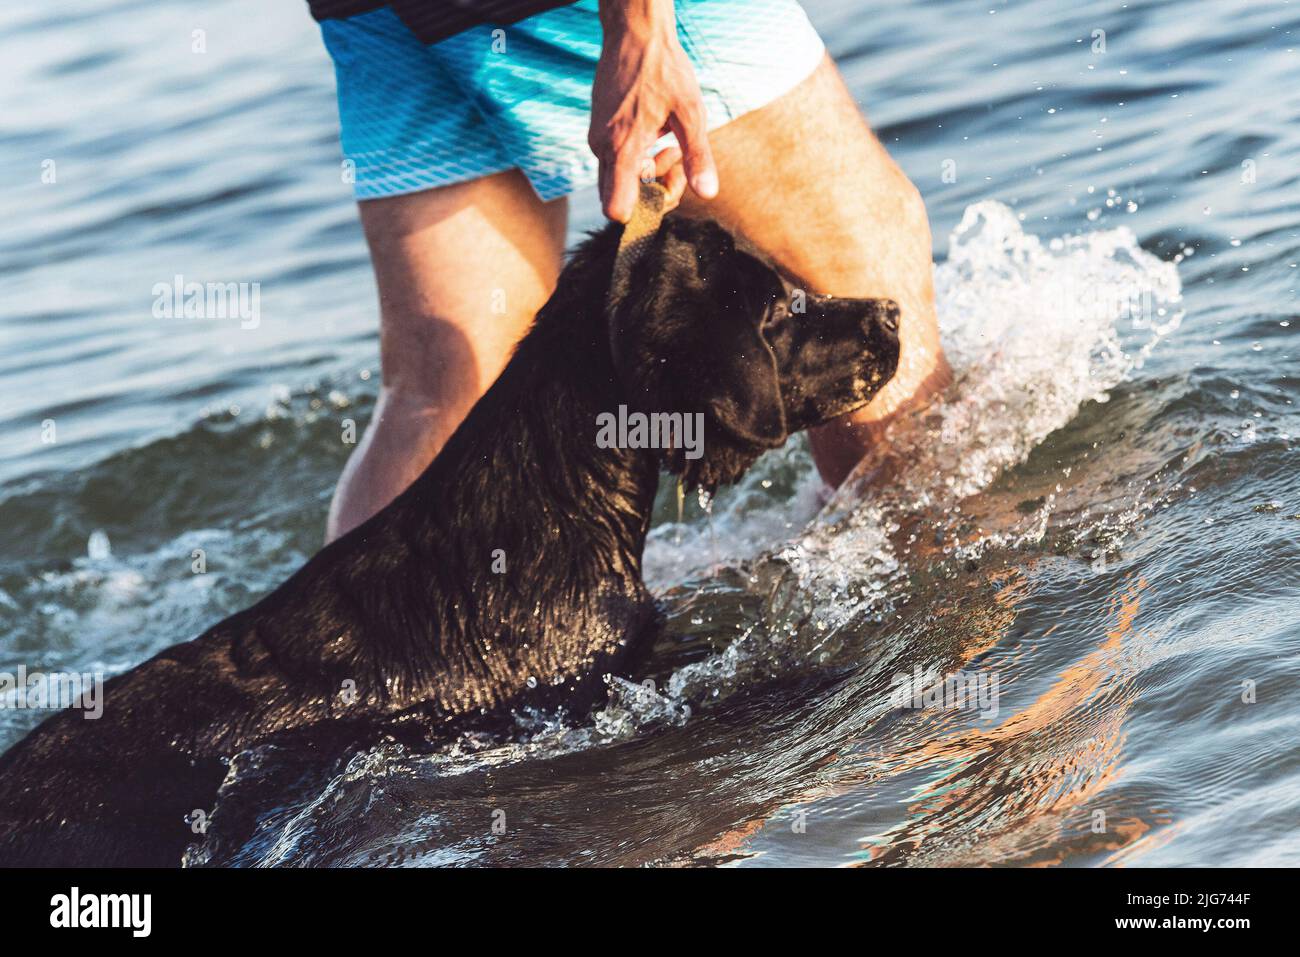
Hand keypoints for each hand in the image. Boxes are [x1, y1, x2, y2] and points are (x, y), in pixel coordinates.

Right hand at [591, 0, 718, 221]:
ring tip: (668, 137)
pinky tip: (656, 130)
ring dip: (648, 169)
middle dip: (652, 188)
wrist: (635, 34)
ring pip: (620, 178)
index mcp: (623, 149)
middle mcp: (602, 149)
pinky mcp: (598, 130)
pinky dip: (638, 155)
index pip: (616, 209)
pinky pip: (616, 160)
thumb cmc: (665, 70)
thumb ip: (697, 156)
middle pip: (621, 198)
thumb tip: (708, 193)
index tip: (670, 183)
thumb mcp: (690, 113)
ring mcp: (597, 139)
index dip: (645, 209)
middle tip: (675, 154)